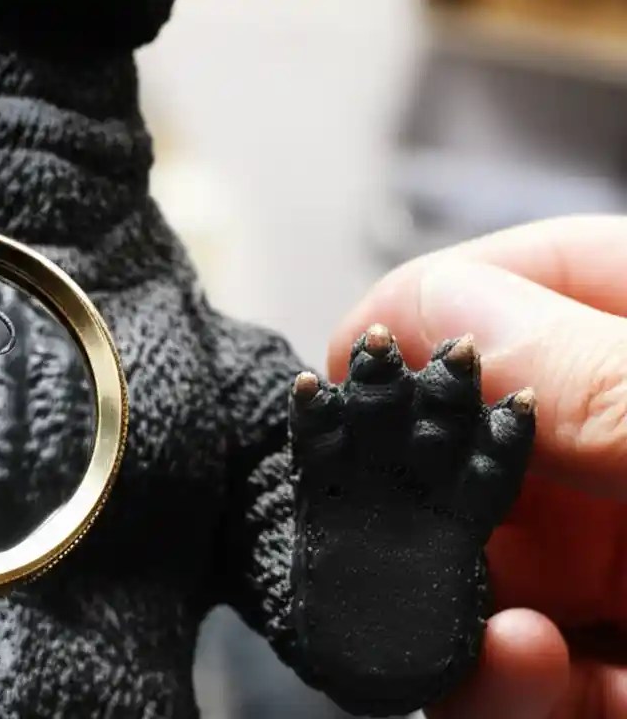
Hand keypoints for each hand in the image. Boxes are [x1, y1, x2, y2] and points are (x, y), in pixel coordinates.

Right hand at [328, 215, 626, 717]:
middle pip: (487, 439)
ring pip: (486, 571)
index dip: (436, 307)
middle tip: (375, 521)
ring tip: (491, 640)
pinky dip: (501, 691)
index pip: (548, 276)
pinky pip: (522, 680)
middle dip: (426, 491)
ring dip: (454, 608)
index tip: (353, 364)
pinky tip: (522, 678)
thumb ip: (605, 378)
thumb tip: (429, 309)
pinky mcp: (623, 677)